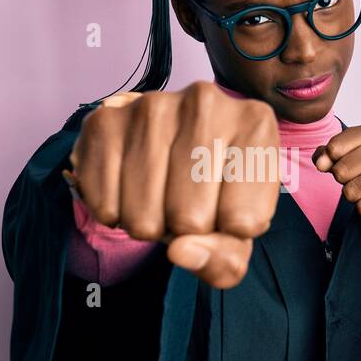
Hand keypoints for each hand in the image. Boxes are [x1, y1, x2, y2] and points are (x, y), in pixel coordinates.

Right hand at [67, 81, 280, 288]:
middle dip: (185, 229)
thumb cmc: (212, 189)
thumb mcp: (237, 229)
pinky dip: (115, 213)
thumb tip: (180, 252)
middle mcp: (205, 102)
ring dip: (149, 224)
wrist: (163, 146)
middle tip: (186, 201)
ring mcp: (151, 107)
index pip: (243, 223)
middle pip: (191, 220)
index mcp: (256, 124)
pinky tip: (129, 186)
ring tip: (159, 195)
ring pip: (144, 219)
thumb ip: (224, 258)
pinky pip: (106, 207)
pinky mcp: (104, 122)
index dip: (230, 232)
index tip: (227, 205)